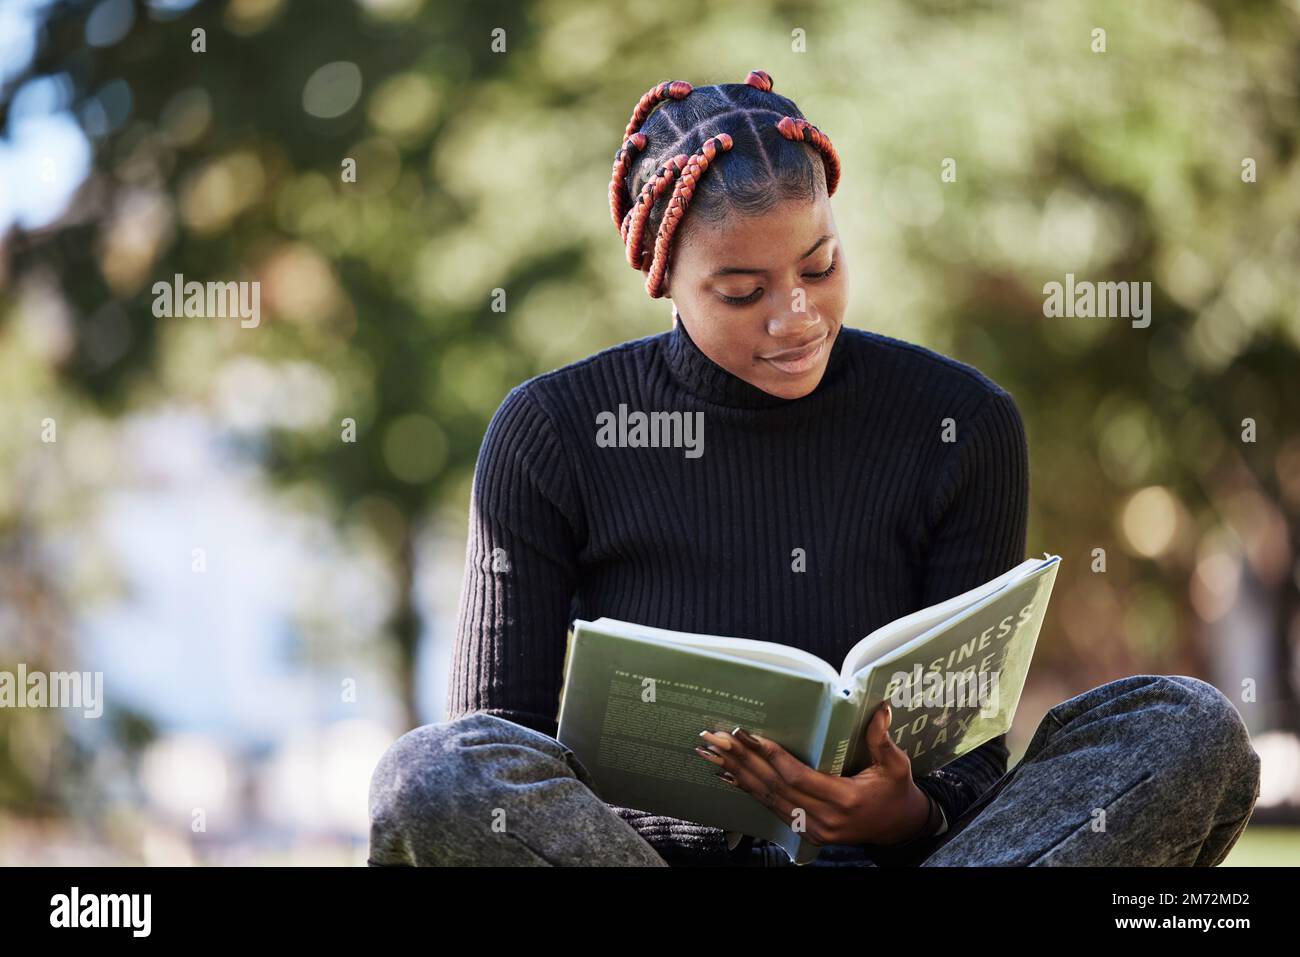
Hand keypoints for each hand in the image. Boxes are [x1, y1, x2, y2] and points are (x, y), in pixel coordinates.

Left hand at [693, 703, 933, 846]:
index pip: (798, 777)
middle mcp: (825, 818)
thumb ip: (882, 739)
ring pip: (769, 799)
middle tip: (718, 739)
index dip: (773, 756)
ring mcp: (813, 829)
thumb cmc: (896, 793)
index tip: (750, 735)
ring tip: (715, 754)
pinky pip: (773, 809)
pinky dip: (750, 791)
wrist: (899, 829)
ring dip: (740, 775)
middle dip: (745, 761)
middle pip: (775, 787)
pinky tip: (730, 777)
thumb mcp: (896, 766)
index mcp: (846, 799)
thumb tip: (880, 707)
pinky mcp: (807, 832)